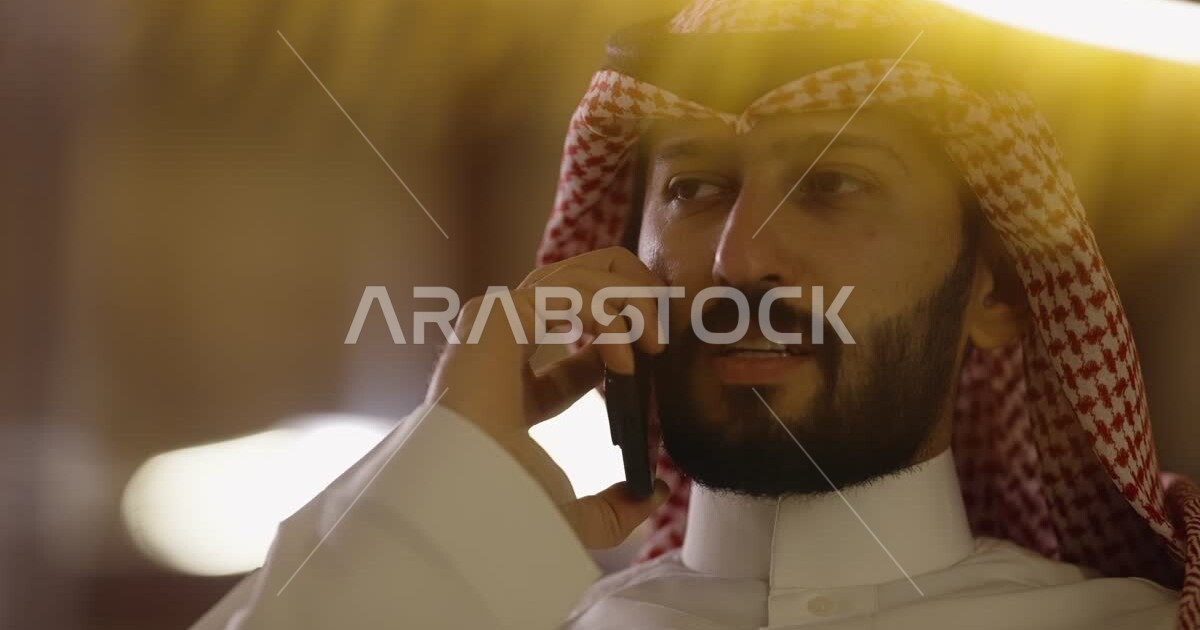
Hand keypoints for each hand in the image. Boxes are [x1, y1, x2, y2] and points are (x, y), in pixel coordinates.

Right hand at [427, 247, 670, 548]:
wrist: (476, 502)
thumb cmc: (510, 506)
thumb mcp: (578, 513)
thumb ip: (617, 507)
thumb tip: (655, 493)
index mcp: (509, 377)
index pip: (572, 334)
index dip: (620, 334)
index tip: (652, 355)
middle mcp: (499, 339)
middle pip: (574, 277)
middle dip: (629, 288)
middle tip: (663, 327)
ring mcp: (495, 321)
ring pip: (577, 274)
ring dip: (629, 299)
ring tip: (655, 342)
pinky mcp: (501, 313)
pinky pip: (571, 291)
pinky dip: (612, 314)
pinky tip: (626, 358)